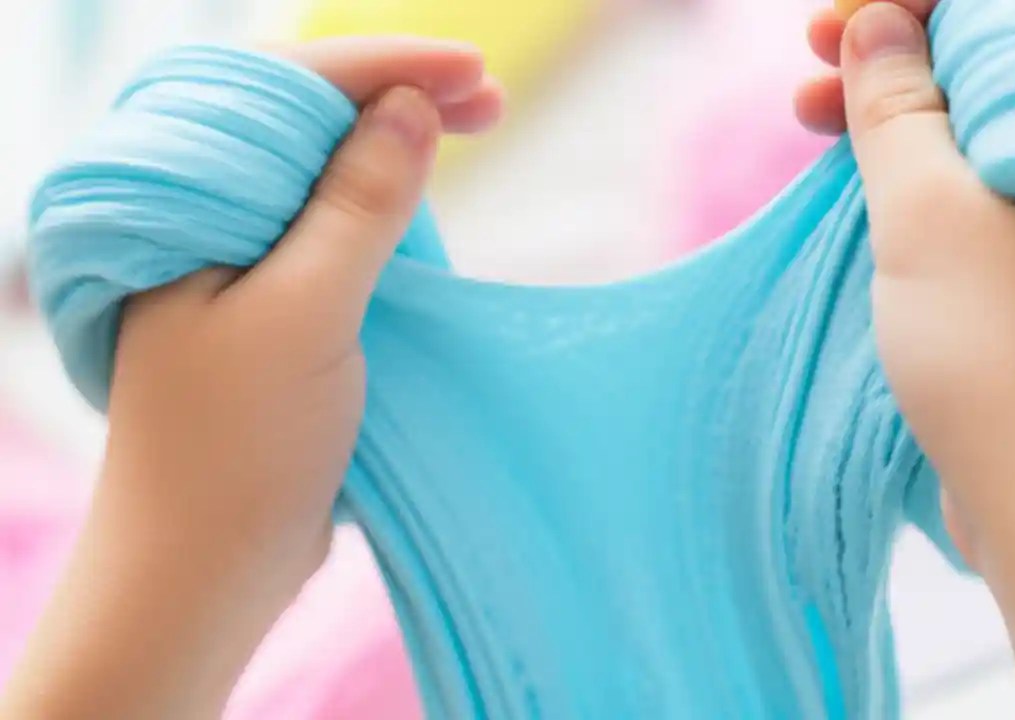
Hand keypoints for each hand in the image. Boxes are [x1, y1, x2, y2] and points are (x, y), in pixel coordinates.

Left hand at [106, 39, 502, 584]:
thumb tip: (408, 106)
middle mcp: (208, 218)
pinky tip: (428, 195)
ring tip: (475, 126)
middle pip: (308, 120)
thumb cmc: (239, 445)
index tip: (475, 71)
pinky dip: (389, 204)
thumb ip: (356, 208)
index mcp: (186, 204)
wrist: (207, 564)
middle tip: (492, 100)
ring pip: (327, 171)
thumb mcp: (304, 316)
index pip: (285, 94)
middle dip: (399, 97)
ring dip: (400, 145)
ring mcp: (244, 260)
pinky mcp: (278, 303)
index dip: (384, 68)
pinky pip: (336, 225)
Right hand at [795, 2, 1014, 565]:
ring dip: (890, 121)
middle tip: (806, 72)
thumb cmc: (1010, 357)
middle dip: (887, 58)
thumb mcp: (931, 217)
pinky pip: (971, 201)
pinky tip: (861, 186)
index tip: (825, 24)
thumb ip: (901, 110)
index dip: (905, 9)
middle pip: (982, 72)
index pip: (1001, 22)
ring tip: (810, 119)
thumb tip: (880, 21)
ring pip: (969, 140)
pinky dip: (913, 183)